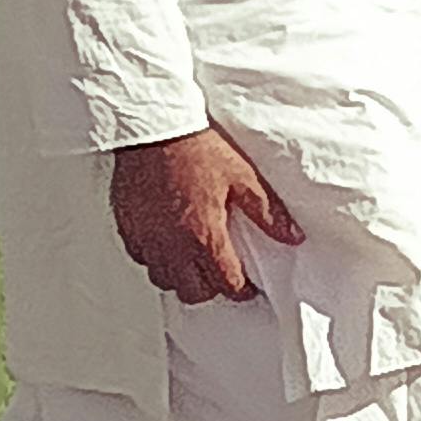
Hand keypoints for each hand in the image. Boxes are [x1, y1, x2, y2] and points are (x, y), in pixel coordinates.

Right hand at [111, 122, 304, 302]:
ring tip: (194, 262)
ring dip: (182, 278)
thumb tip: (292, 236)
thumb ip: (268, 212)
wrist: (154, 129)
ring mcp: (148, 239)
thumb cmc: (196, 149)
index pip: (226, 283)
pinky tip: (167, 245)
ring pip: (165, 281)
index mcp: (204, 235)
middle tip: (221, 274)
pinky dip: (157, 260)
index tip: (247, 286)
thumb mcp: (242, 177)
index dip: (242, 290)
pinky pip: (142, 260)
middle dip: (212, 289)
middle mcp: (173, 245)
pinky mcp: (128, 229)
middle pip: (193, 292)